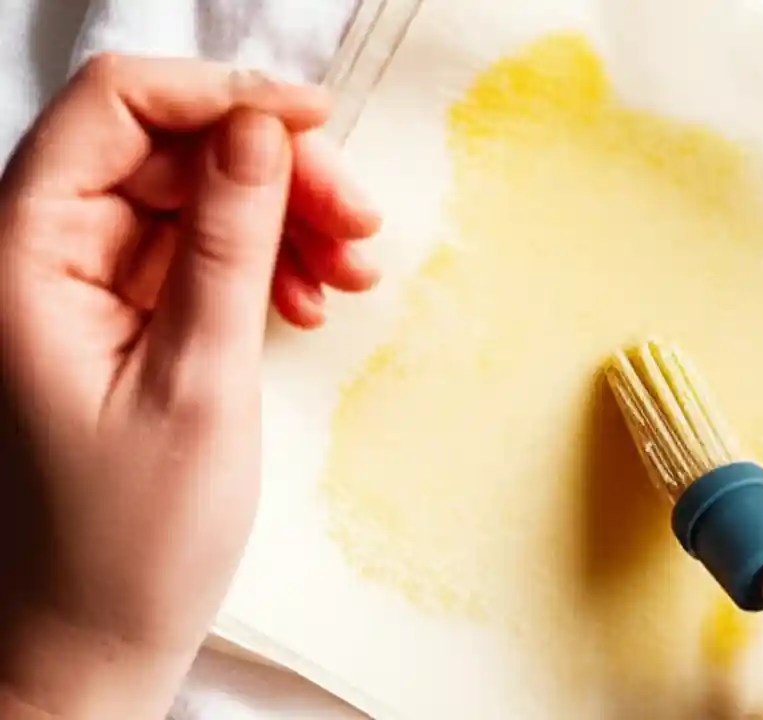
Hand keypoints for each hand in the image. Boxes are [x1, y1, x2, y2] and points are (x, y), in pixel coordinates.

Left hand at [0, 54, 379, 717]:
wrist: (95, 640)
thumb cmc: (127, 540)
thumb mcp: (198, 381)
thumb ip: (228, 244)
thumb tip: (261, 130)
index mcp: (23, 257)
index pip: (115, 106)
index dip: (220, 96)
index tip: (316, 123)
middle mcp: (43, 254)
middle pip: (168, 147)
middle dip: (273, 169)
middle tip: (358, 220)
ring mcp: (85, 285)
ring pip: (195, 197)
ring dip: (282, 218)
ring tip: (351, 271)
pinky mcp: (124, 317)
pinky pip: (201, 253)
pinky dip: (265, 263)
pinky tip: (310, 302)